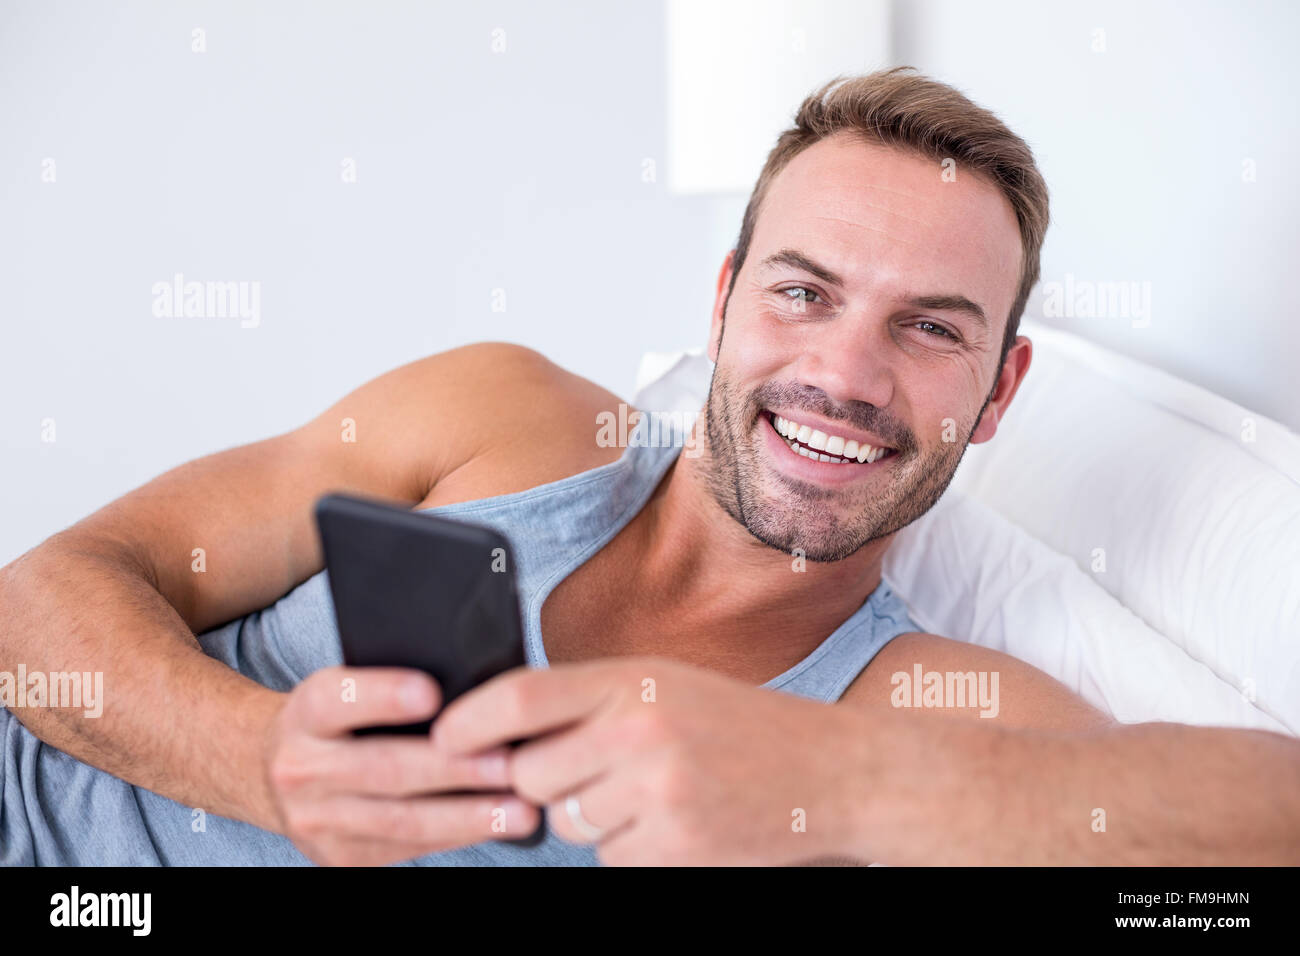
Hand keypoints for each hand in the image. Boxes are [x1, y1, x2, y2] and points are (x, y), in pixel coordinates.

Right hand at [262, 666, 541, 865]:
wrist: (272, 769)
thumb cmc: (339, 718)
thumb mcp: (346, 687)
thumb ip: (393, 687)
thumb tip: (477, 690)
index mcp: (305, 712)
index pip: (337, 698)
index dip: (383, 696)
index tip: (432, 692)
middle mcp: (300, 768)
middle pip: (382, 768)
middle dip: (453, 768)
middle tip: (511, 762)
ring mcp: (316, 820)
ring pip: (401, 820)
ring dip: (468, 816)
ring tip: (521, 809)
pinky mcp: (338, 858)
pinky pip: (406, 848)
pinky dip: (456, 837)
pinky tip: (495, 825)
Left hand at [431, 657, 870, 864]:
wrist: (832, 773)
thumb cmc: (738, 724)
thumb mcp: (667, 686)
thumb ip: (591, 701)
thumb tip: (503, 737)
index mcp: (634, 680)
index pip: (520, 697)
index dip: (468, 722)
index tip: (444, 738)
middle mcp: (640, 732)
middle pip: (532, 774)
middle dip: (547, 781)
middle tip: (598, 770)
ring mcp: (658, 795)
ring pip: (570, 823)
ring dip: (596, 816)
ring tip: (658, 792)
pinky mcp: (674, 850)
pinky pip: (611, 859)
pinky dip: (634, 848)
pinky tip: (679, 822)